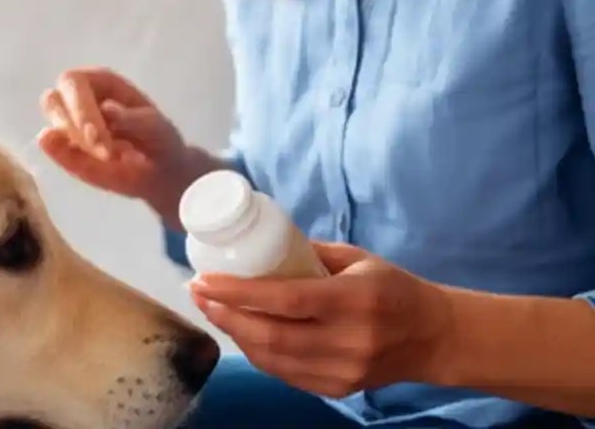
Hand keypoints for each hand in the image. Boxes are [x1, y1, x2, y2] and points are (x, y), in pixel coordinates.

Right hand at [36, 68, 202, 215]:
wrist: (161, 172)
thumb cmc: (158, 139)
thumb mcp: (155, 128)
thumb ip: (132, 118)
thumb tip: (105, 108)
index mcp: (100, 81)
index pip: (73, 82)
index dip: (80, 108)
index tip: (97, 137)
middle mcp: (78, 97)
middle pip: (52, 100)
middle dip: (74, 128)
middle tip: (105, 153)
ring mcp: (68, 123)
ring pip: (50, 127)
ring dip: (75, 146)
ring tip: (108, 159)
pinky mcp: (64, 147)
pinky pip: (53, 150)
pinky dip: (66, 158)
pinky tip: (93, 165)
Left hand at [188, 242, 453, 397]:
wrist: (434, 337)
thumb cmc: (392, 288)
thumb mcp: (357, 259)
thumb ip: (308, 254)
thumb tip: (256, 242)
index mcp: (353, 300)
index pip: (284, 299)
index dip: (237, 293)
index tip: (203, 279)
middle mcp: (347, 340)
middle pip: (270, 335)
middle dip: (224, 314)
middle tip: (197, 293)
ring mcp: (342, 371)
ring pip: (271, 359)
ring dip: (234, 333)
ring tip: (211, 309)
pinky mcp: (337, 389)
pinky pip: (283, 373)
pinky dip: (255, 352)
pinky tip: (240, 331)